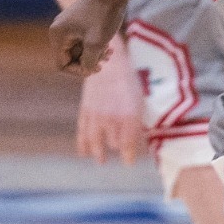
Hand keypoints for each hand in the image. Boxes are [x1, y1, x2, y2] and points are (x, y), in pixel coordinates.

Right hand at [50, 0, 125, 77]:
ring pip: (79, 50)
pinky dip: (94, 45)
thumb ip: (88, 62)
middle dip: (88, 61)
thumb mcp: (96, 44)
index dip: (78, 70)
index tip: (95, 67)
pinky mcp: (77, 21)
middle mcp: (58, 30)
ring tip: (109, 52)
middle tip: (105, 58)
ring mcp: (68, 25)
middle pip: (70, 58)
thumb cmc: (104, 16)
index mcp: (57, 35)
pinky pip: (83, 41)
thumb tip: (85, 70)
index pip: (61, 64)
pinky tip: (109, 46)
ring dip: (94, 54)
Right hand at [75, 40, 145, 163]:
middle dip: (116, 150)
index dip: (129, 155)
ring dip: (98, 152)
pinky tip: (83, 152)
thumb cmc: (127, 79)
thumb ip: (138, 120)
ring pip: (95, 141)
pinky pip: (83, 132)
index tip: (130, 162)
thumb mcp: (139, 100)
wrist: (106, 62)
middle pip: (113, 144)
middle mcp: (112, 118)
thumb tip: (141, 137)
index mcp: (129, 115)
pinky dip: (83, 143)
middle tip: (118, 157)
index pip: (129, 143)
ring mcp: (96, 115)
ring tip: (100, 161)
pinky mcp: (85, 111)